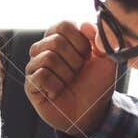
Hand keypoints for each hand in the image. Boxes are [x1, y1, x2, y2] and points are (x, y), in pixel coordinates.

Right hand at [24, 20, 119, 136]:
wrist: (90, 113)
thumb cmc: (96, 85)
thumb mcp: (107, 61)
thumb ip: (100, 40)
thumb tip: (84, 24)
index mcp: (62, 39)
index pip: (63, 25)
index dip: (79, 40)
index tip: (88, 55)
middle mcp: (45, 49)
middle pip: (55, 41)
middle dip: (74, 60)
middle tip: (78, 72)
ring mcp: (35, 66)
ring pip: (48, 57)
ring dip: (66, 74)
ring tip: (68, 82)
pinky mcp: (30, 84)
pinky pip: (41, 76)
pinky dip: (56, 86)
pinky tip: (58, 92)